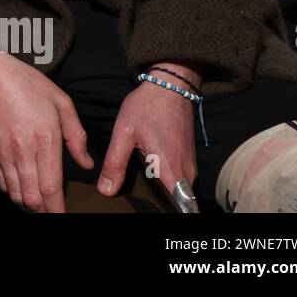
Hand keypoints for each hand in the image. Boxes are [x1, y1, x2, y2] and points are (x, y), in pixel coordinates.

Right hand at [0, 53, 94, 212]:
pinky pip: (1, 182)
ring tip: (37, 204)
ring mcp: (4, 153)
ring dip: (27, 204)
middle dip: (43, 210)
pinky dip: (12, 191)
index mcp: (45, 140)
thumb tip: (85, 163)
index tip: (63, 214)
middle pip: (32, 197)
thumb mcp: (62, 103)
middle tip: (52, 210)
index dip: (57, 208)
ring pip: (15, 193)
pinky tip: (21, 188)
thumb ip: (77, 136)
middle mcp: (23, 151)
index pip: (51, 187)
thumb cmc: (29, 85)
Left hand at [98, 65, 198, 201]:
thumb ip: (115, 163)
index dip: (163, 210)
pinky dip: (164, 180)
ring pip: (177, 191)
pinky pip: (178, 180)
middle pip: (175, 201)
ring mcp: (190, 166)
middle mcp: (187, 173)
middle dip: (156, 201)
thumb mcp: (124, 133)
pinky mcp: (188, 159)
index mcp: (171, 170)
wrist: (170, 86)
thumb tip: (106, 190)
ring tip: (139, 183)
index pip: (179, 207)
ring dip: (160, 190)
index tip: (146, 209)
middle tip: (134, 195)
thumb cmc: (147, 107)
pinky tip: (147, 172)